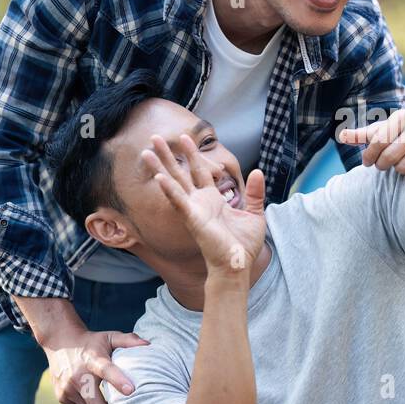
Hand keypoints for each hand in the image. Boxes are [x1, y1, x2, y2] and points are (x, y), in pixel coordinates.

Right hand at [40, 324, 149, 403]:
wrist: (59, 341)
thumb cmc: (91, 341)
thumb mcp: (109, 337)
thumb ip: (129, 340)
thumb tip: (148, 345)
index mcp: (93, 360)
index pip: (106, 370)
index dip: (118, 380)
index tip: (131, 390)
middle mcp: (78, 376)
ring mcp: (68, 389)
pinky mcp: (62, 397)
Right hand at [142, 133, 266, 272]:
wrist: (239, 265)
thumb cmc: (243, 245)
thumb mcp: (254, 214)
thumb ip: (254, 193)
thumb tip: (258, 171)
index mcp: (213, 200)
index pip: (200, 171)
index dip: (192, 154)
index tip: (185, 138)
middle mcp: (200, 202)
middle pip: (181, 173)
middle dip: (169, 155)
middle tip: (155, 138)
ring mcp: (194, 210)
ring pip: (174, 183)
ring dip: (160, 167)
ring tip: (146, 151)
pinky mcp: (193, 219)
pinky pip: (179, 202)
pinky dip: (169, 190)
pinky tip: (158, 177)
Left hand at [337, 108, 404, 178]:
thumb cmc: (398, 137)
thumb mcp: (380, 133)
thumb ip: (361, 135)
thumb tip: (341, 135)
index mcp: (403, 116)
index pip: (377, 142)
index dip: (369, 156)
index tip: (367, 162)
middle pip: (389, 157)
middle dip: (382, 165)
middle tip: (383, 165)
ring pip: (403, 168)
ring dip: (398, 170)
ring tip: (400, 163)